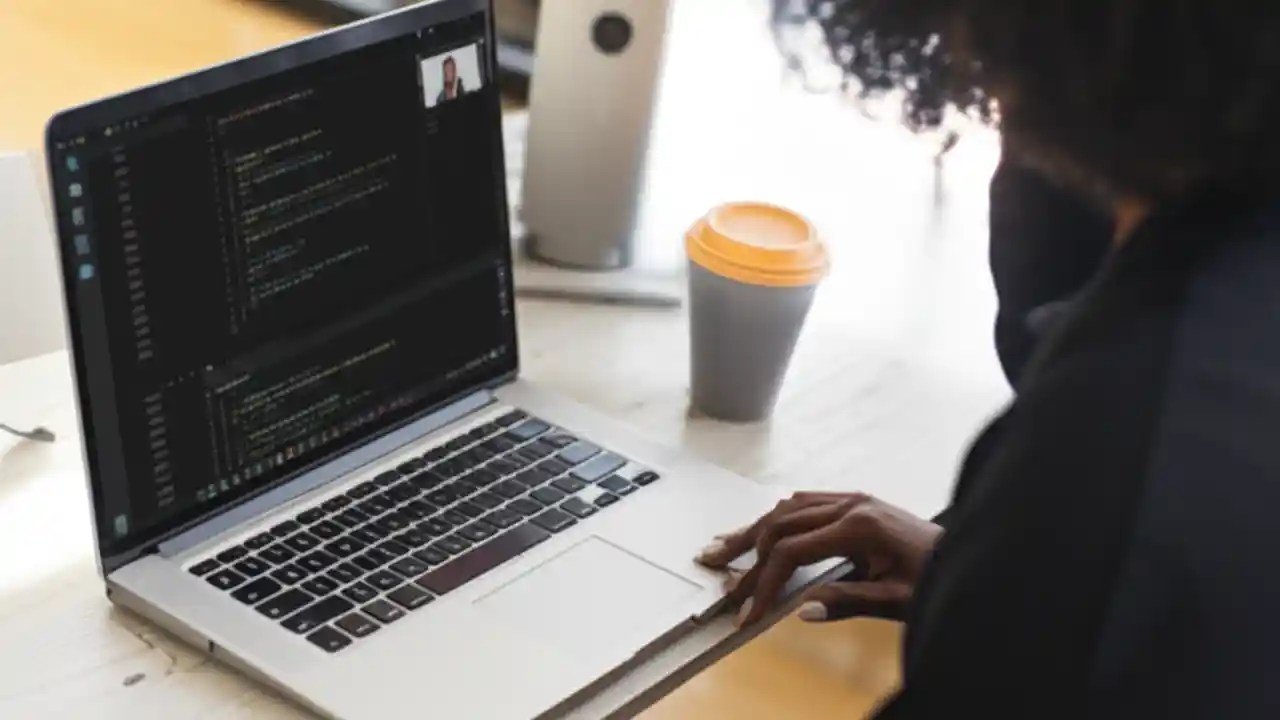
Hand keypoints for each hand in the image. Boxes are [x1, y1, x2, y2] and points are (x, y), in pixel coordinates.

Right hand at [697, 492, 941, 626]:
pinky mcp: (857, 502)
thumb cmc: (937, 579)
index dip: (763, 583)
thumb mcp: (896, 600)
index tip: (746, 613)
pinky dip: (777, 517)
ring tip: (723, 548)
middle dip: (746, 553)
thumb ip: (848, 602)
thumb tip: (800, 610)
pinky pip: (805, 503)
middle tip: (716, 574)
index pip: (792, 552)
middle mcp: (851, 505)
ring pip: (788, 508)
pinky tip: (761, 528)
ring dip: (753, 529)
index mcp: (859, 526)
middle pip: (780, 524)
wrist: (969, 556)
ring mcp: (854, 499)